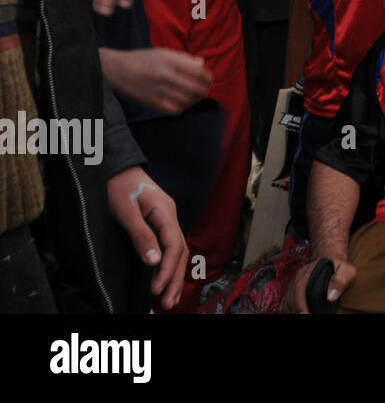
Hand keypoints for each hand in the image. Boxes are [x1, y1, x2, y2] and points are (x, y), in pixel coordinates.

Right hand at [101, 47, 212, 115]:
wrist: (116, 70)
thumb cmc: (142, 59)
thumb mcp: (163, 52)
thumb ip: (184, 58)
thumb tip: (202, 64)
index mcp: (170, 61)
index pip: (198, 71)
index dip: (208, 77)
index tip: (209, 79)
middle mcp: (166, 75)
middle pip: (196, 88)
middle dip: (204, 89)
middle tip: (204, 89)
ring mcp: (159, 90)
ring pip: (187, 99)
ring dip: (193, 98)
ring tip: (192, 95)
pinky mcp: (152, 102)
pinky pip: (175, 109)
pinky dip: (181, 107)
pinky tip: (180, 102)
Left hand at [106, 166, 186, 309]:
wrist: (116, 167)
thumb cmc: (118, 186)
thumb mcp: (126, 210)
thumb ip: (141, 235)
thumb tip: (153, 261)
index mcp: (165, 212)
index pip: (174, 245)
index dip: (167, 269)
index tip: (156, 289)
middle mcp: (170, 217)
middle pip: (180, 252)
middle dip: (174, 280)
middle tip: (166, 304)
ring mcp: (166, 220)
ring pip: (177, 252)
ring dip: (173, 276)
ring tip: (167, 300)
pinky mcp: (159, 224)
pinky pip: (170, 248)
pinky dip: (169, 266)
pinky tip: (165, 280)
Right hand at [284, 255, 356, 314]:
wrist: (330, 259)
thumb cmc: (338, 266)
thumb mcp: (346, 270)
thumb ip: (340, 281)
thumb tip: (331, 296)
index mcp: (308, 273)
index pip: (299, 289)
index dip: (300, 303)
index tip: (305, 313)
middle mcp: (298, 278)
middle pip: (291, 297)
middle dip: (296, 310)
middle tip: (305, 315)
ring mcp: (294, 284)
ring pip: (287, 300)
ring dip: (291, 310)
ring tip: (303, 313)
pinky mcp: (293, 290)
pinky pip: (285, 301)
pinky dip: (287, 308)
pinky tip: (294, 312)